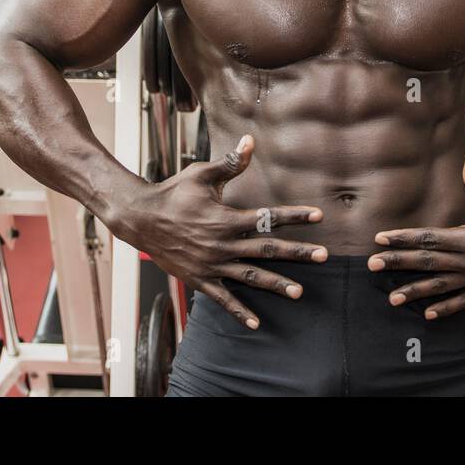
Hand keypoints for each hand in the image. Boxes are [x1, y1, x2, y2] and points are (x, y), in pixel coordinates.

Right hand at [115, 135, 326, 328]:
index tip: (319, 216)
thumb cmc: (173, 192)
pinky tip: (256, 324)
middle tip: (324, 255)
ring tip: (299, 292)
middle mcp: (223, 244)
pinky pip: (223, 299)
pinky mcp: (200, 279)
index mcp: (226, 218)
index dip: (295, 216)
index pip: (268, 216)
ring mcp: (212, 265)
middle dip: (297, 252)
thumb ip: (230, 163)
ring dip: (276, 285)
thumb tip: (251, 140)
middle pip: (267, 249)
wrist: (140, 219)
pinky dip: (240, 312)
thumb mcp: (201, 175)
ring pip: (251, 277)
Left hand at [367, 155, 464, 319]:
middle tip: (372, 265)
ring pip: (441, 286)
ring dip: (415, 292)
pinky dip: (445, 308)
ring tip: (391, 298)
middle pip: (428, 262)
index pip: (429, 238)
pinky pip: (463, 302)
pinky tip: (427, 314)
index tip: (381, 238)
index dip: (403, 238)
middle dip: (398, 263)